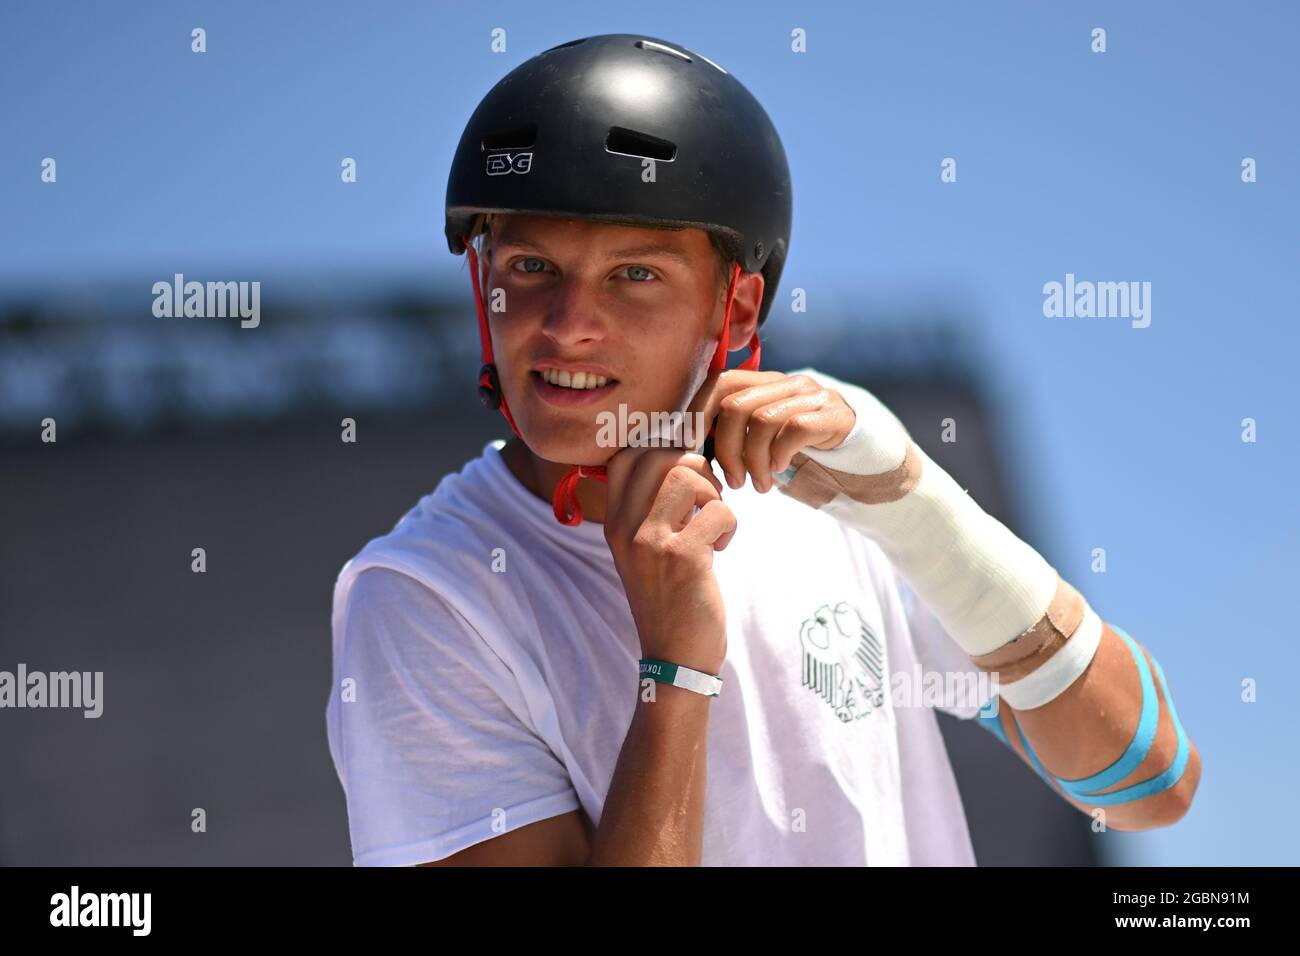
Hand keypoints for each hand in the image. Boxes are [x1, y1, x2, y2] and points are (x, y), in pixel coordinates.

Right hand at [602, 446, 735, 676]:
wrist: (674, 657)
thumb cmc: (668, 600)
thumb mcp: (644, 552)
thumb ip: (651, 510)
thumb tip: (682, 462)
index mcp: (614, 524)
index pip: (625, 457)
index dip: (661, 452)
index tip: (683, 476)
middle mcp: (626, 528)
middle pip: (657, 455)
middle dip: (694, 467)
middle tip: (705, 499)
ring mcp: (652, 542)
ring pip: (686, 474)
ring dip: (712, 493)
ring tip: (712, 522)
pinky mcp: (683, 557)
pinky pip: (717, 511)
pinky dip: (729, 524)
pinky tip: (719, 549)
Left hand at [686, 370, 857, 492]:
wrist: (860, 461)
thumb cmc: (800, 453)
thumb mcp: (762, 440)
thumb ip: (732, 434)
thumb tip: (684, 446)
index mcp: (765, 382)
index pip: (720, 382)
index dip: (698, 414)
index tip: (691, 451)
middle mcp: (788, 383)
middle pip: (736, 404)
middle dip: (726, 449)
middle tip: (732, 480)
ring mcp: (814, 396)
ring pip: (763, 420)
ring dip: (753, 461)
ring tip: (758, 486)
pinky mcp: (835, 416)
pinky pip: (795, 429)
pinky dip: (779, 455)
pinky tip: (779, 471)